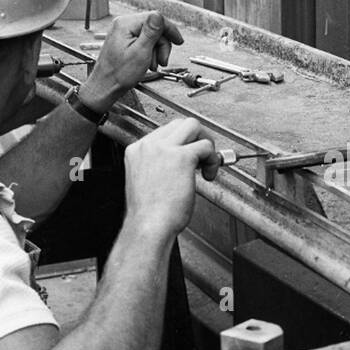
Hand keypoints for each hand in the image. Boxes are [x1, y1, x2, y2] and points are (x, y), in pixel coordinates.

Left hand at [81, 10, 182, 110]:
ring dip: (156, 51)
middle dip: (162, 45)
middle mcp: (123, 25)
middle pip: (154, 27)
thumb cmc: (118, 74)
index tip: (178, 41)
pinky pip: (143, 41)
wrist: (106, 86)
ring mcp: (123, 32)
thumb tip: (159, 16)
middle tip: (162, 60)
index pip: (155, 18)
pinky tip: (148, 62)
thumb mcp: (140, 52)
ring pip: (151, 36)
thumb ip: (151, 32)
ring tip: (153, 64)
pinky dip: (149, 52)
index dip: (170, 30)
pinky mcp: (124, 40)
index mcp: (126, 24)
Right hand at [124, 117, 217, 237]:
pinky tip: (208, 175)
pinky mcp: (182, 157)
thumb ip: (159, 165)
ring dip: (205, 142)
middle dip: (195, 137)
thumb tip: (181, 162)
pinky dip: (212, 159)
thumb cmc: (149, 213)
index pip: (164, 132)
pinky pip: (206, 146)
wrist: (149, 225)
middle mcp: (148, 145)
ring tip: (207, 163)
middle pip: (179, 124)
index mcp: (137, 150)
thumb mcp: (146, 180)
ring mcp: (164, 149)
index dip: (181, 143)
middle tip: (202, 157)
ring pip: (193, 125)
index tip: (189, 158)